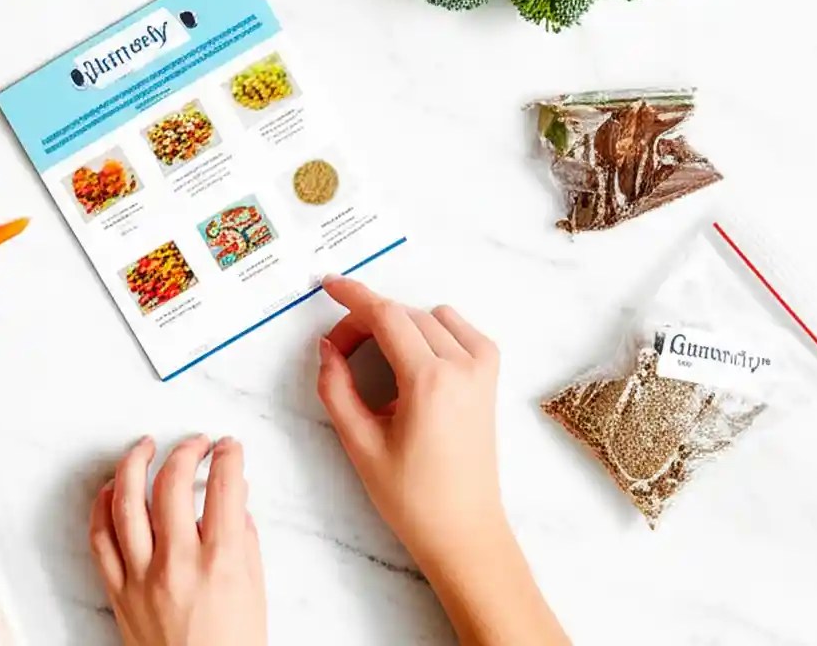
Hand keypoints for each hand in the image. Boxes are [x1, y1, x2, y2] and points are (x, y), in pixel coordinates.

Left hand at [89, 435, 266, 645]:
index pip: (224, 487)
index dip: (228, 456)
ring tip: (146, 446)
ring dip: (135, 463)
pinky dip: (103, 506)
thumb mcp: (254, 590)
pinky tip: (113, 487)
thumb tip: (236, 496)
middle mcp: (178, 563)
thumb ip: (245, 538)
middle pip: (172, 484)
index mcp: (221, 562)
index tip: (229, 447)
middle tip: (196, 444)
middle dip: (186, 450)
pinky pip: (100, 538)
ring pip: (127, 502)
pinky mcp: (118, 592)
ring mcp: (143, 576)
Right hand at [316, 276, 502, 567]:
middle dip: (366, 320)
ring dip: (399, 323)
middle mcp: (462, 366)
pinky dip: (432, 330)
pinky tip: (411, 356)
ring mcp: (482, 370)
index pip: (386, 316)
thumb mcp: (359, 444)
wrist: (464, 530)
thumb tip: (327, 348)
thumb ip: (336, 388)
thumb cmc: (412, 497)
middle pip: (405, 314)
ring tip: (373, 357)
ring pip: (432, 317)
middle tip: (338, 352)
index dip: (353, 296)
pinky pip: (459, 331)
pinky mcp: (489, 379)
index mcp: (429, 380)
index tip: (329, 285)